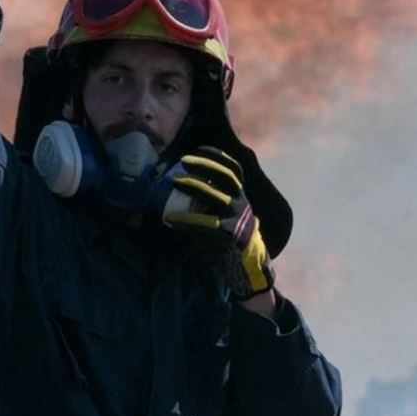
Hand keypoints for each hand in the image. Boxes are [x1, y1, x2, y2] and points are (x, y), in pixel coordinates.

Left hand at [161, 147, 274, 297]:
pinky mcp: (228, 235)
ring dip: (194, 186)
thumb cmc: (228, 240)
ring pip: (216, 196)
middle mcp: (241, 203)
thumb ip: (209, 204)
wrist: (246, 267)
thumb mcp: (224, 217)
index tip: (200, 148)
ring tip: (175, 180)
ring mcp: (236, 218)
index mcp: (241, 197)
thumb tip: (177, 189)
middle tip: (184, 160)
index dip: (218, 156)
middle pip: (226, 177)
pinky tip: (170, 219)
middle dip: (205, 165)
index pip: (234, 170)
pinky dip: (186, 220)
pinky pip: (204, 224)